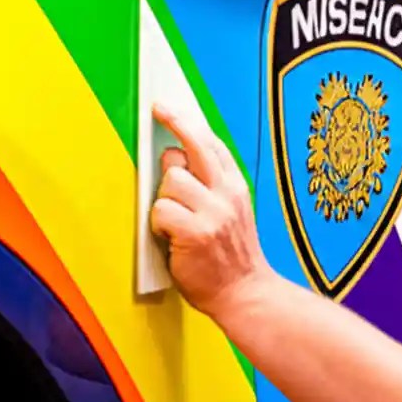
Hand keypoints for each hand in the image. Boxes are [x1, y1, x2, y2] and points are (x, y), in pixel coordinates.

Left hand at [150, 103, 273, 319]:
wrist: (246, 294)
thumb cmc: (231, 256)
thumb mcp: (233, 212)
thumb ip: (211, 185)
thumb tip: (174, 156)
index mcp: (236, 187)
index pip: (211, 142)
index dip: (185, 121)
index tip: (166, 107)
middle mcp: (227, 194)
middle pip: (193, 144)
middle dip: (171, 124)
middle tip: (155, 112)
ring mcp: (212, 212)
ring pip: (171, 178)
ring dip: (164, 196)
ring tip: (173, 217)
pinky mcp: (195, 231)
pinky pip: (160, 209)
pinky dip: (159, 222)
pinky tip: (169, 235)